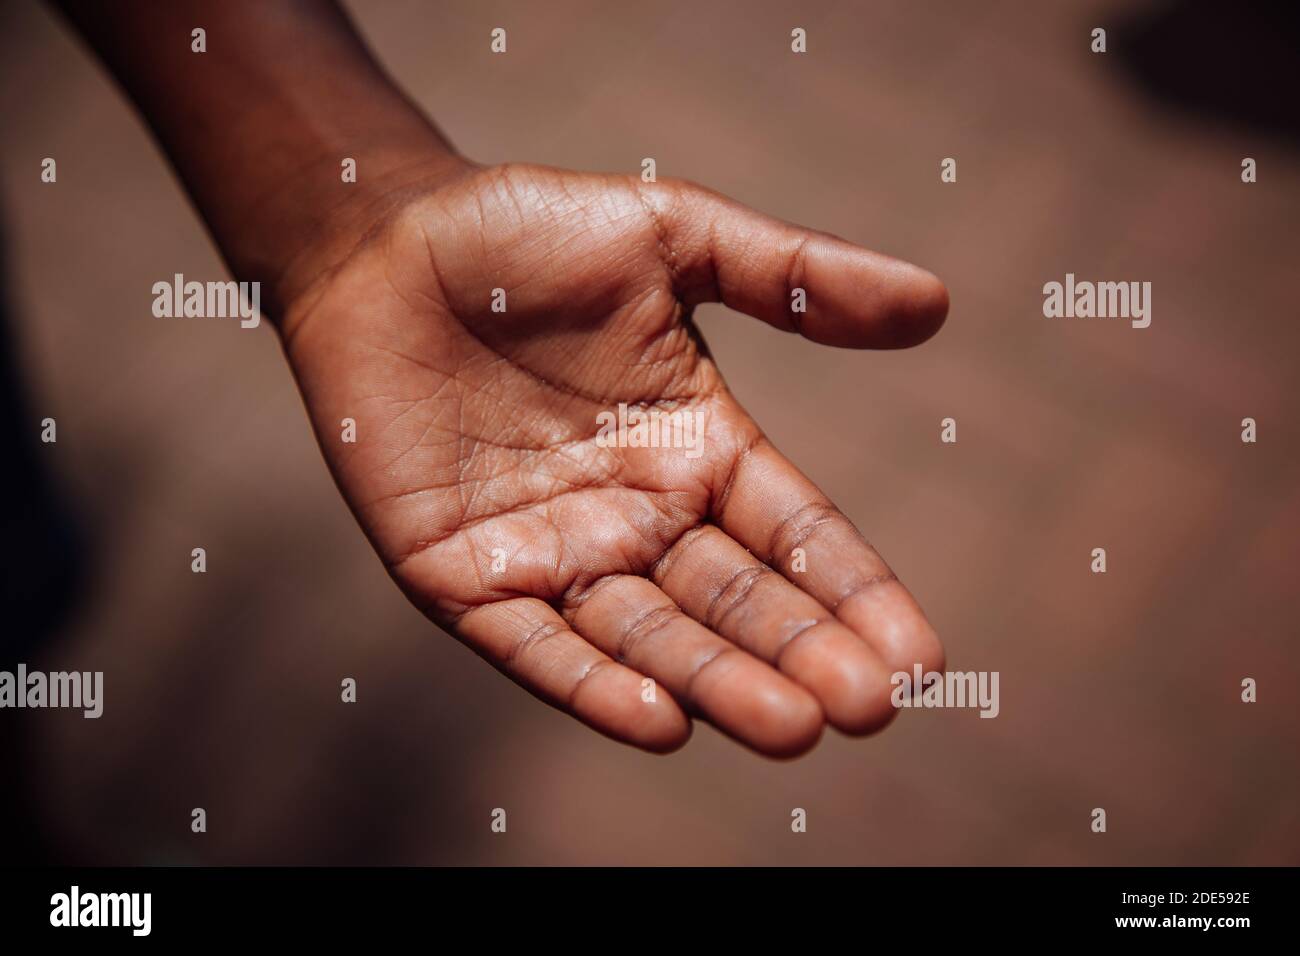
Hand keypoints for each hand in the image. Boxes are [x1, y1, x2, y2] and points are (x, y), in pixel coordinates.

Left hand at [280, 161, 948, 756]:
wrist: (386, 243)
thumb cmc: (528, 235)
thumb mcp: (673, 237)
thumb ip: (794, 276)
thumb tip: (938, 306)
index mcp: (700, 449)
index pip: (797, 536)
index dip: (857, 593)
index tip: (920, 657)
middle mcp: (639, 518)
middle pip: (735, 601)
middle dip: (802, 656)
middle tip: (867, 708)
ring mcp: (552, 554)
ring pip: (648, 636)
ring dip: (717, 686)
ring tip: (791, 727)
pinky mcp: (462, 579)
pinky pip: (533, 643)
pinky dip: (591, 684)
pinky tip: (657, 722)